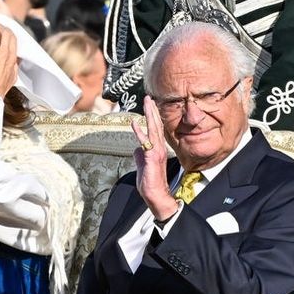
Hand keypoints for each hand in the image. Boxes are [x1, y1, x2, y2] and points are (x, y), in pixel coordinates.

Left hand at [0, 21, 17, 95]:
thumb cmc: (1, 88)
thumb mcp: (13, 77)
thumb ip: (15, 66)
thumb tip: (17, 60)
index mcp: (12, 58)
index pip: (13, 38)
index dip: (8, 30)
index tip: (4, 28)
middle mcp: (5, 54)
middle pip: (5, 33)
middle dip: (0, 26)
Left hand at [132, 96, 178, 221]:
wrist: (156, 195)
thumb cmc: (150, 183)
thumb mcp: (143, 166)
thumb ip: (140, 156)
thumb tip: (136, 149)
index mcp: (157, 149)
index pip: (156, 129)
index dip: (153, 117)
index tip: (150, 105)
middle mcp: (159, 148)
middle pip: (156, 125)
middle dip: (152, 111)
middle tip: (149, 97)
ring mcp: (156, 152)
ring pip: (153, 129)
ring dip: (149, 115)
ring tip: (147, 102)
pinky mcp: (151, 157)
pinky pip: (145, 142)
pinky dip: (139, 132)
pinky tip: (134, 123)